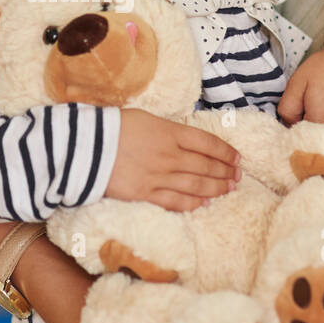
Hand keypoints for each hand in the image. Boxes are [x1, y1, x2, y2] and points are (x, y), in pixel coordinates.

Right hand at [104, 108, 240, 211]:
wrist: (84, 147)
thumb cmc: (112, 126)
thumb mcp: (145, 118)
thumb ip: (167, 130)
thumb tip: (183, 140)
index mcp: (170, 132)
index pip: (207, 143)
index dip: (226, 152)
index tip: (237, 158)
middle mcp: (169, 155)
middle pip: (206, 166)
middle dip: (225, 172)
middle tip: (238, 176)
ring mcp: (158, 176)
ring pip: (196, 186)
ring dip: (216, 188)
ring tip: (229, 189)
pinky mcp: (145, 194)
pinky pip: (175, 201)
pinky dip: (193, 203)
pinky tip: (204, 203)